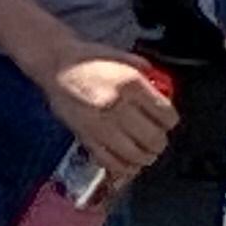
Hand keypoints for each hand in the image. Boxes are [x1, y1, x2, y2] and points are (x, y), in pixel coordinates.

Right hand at [43, 51, 178, 181]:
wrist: (55, 65)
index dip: (170, 121)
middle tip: (158, 140)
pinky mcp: (85, 137)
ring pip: (134, 155)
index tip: (167, 122)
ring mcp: (100, 125)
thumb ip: (146, 75)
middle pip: (153, 139)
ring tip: (145, 154)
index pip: (165, 115)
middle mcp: (117, 106)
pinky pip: (110, 161)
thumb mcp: (124, 58)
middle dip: (159, 142)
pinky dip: (123, 167)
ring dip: (144, 157)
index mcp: (131, 84)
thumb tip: (162, 92)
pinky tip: (127, 164)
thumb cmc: (87, 59)